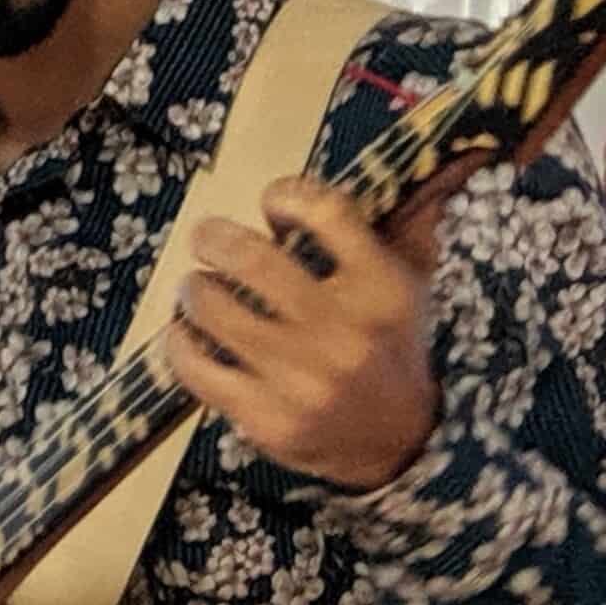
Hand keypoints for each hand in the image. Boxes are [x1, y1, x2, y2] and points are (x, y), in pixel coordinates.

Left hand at [164, 178, 437, 491]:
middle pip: (253, 260)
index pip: (326, 212)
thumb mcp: (411, 288)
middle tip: (205, 238)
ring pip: (215, 311)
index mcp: (381, 288)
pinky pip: (198, 369)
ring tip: (195, 287)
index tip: (272, 203)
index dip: (286, 195)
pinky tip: (183, 333)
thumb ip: (404, 227)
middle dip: (214, 238)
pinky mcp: (265, 418)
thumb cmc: (392, 350)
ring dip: (193, 289)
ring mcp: (300, 379)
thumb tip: (426, 159)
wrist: (397, 445)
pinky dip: (179, 343)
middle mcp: (342, 330)